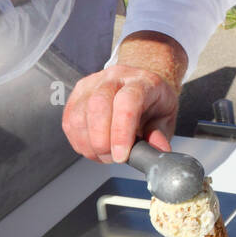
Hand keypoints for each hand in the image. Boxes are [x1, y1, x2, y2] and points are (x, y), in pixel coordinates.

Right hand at [62, 64, 179, 162]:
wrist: (141, 85)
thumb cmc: (153, 102)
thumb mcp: (166, 118)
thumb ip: (159, 135)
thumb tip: (157, 151)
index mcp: (142, 82)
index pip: (127, 102)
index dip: (121, 132)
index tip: (121, 156)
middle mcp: (115, 78)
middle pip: (98, 105)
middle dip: (101, 141)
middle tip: (112, 158)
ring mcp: (93, 83)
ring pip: (79, 115)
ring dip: (89, 144)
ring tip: (104, 155)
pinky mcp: (77, 93)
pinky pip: (69, 121)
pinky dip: (78, 141)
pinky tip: (92, 148)